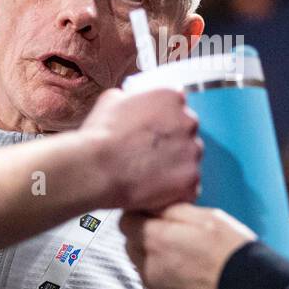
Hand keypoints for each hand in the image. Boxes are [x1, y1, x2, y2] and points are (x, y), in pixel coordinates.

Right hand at [79, 87, 201, 211]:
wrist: (96, 168)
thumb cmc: (100, 135)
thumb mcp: (112, 100)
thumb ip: (133, 99)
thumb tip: (133, 101)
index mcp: (172, 98)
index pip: (177, 108)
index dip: (163, 123)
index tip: (152, 134)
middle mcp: (188, 121)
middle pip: (186, 133)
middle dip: (172, 144)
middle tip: (149, 155)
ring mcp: (193, 152)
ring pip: (189, 160)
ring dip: (175, 166)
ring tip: (148, 174)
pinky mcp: (191, 180)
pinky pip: (188, 186)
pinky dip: (175, 190)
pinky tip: (154, 190)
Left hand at [121, 203, 254, 288]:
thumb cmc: (231, 250)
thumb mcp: (205, 216)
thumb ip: (172, 209)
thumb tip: (153, 205)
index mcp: (155, 239)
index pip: (125, 221)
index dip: (138, 213)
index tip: (153, 212)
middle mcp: (149, 265)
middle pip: (131, 244)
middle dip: (144, 234)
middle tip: (170, 229)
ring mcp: (157, 287)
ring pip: (142, 265)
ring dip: (153, 255)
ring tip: (182, 251)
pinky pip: (156, 284)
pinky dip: (165, 276)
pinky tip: (186, 271)